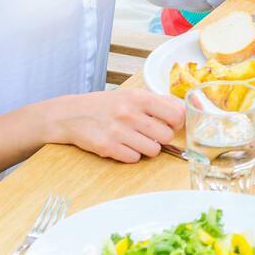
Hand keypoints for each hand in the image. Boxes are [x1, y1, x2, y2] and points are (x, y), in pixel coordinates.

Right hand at [54, 90, 184, 162]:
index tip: (170, 124)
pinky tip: (123, 146)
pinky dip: (132, 155)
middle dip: (162, 138)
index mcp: (139, 97)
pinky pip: (134, 158)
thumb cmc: (105, 105)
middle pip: (166, 136)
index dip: (177, 123)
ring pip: (153, 150)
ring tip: (136, 140)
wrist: (70, 114)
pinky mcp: (107, 147)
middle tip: (152, 135)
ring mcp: (118, 131)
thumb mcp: (130, 95)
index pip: (176, 114)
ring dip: (148, 148)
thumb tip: (184, 108)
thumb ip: (158, 101)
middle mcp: (129, 113)